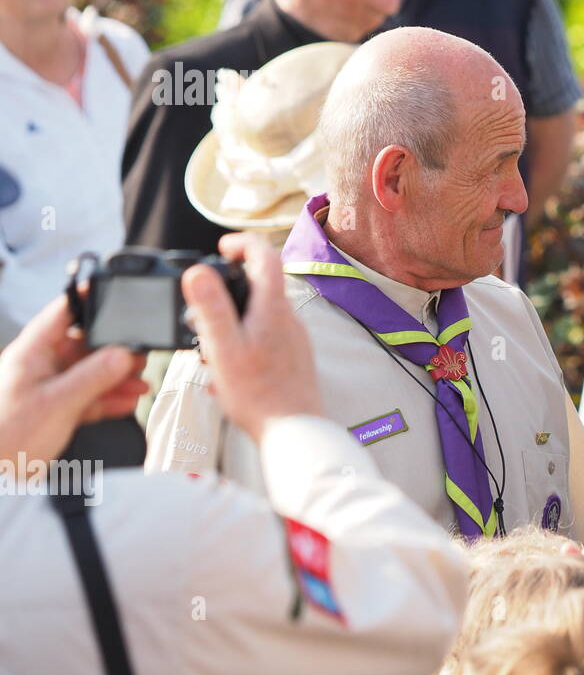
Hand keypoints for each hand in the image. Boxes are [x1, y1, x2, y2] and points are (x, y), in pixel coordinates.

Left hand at [0, 294, 146, 463]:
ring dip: (116, 378)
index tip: (112, 291)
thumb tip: (123, 354)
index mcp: (32, 353)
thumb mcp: (58, 403)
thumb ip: (93, 377)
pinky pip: (88, 398)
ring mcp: (49, 389)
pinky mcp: (56, 411)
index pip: (62, 313)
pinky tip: (128, 401)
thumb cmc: (7, 438)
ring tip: (139, 381)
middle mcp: (40, 367)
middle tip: (139, 355)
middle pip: (83, 347)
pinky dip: (109, 399)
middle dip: (113, 351)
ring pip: (89, 374)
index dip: (86, 299)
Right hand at [181, 233, 321, 442]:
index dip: (242, 243)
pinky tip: (227, 371)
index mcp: (273, 309)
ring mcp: (295, 338)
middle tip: (203, 307)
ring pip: (261, 315)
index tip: (222, 247)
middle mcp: (290, 319)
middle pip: (262, 285)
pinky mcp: (294, 357)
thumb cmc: (259, 395)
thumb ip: (211, 309)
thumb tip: (198, 272)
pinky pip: (266, 338)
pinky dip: (245, 343)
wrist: (296, 431)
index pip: (264, 255)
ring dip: (234, 321)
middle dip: (230, 289)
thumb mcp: (224, 349)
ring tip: (211, 348)